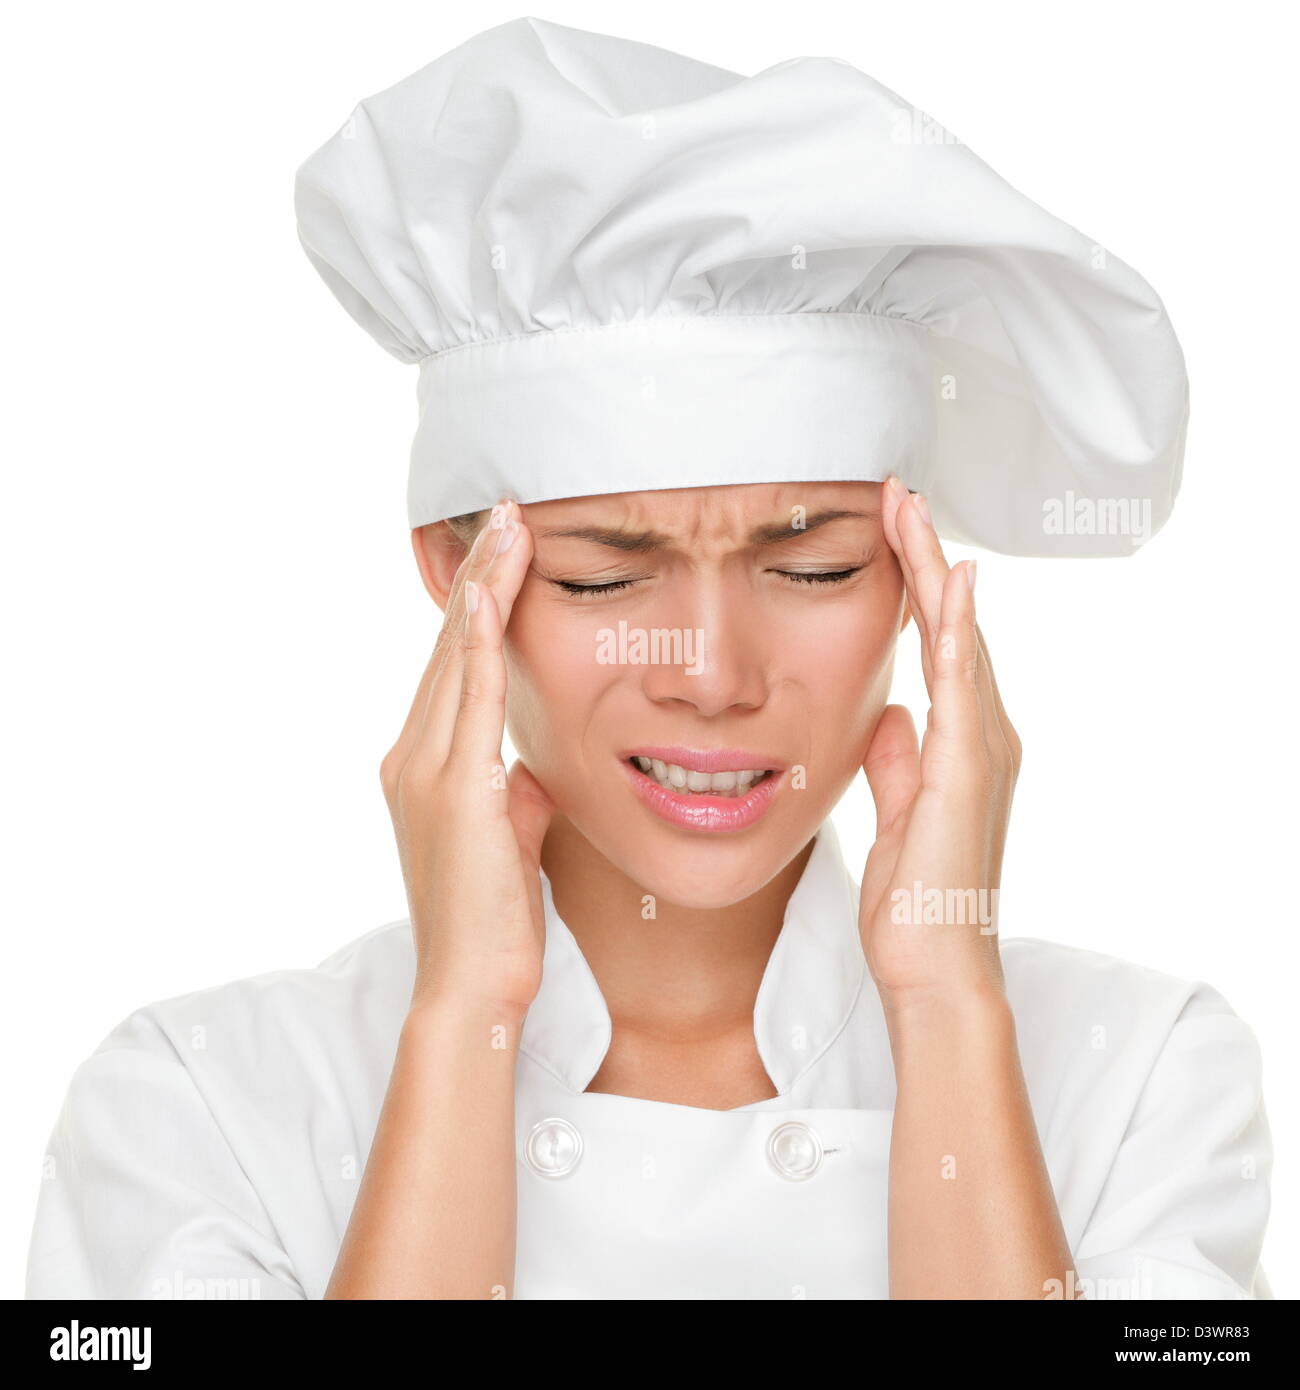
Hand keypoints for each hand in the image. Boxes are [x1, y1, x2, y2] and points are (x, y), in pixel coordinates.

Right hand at [380, 499, 554, 1017]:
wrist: (473, 985)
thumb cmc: (495, 918)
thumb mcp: (509, 837)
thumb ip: (511, 792)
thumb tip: (529, 771)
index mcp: (422, 765)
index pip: (453, 666)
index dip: (475, 605)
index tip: (500, 550)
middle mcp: (411, 756)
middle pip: (448, 647)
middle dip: (478, 576)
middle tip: (503, 511)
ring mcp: (424, 771)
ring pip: (456, 658)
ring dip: (483, 587)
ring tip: (507, 526)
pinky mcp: (452, 789)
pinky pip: (472, 698)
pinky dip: (483, 640)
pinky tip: (496, 592)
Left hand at [858, 476, 1021, 1007]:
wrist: (935, 968)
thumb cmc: (917, 903)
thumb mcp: (896, 815)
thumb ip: (896, 762)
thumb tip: (888, 716)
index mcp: (962, 744)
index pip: (939, 646)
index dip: (918, 588)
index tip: (890, 532)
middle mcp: (983, 734)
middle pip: (954, 626)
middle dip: (925, 557)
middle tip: (899, 493)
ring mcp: (983, 748)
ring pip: (962, 637)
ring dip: (935, 570)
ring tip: (911, 507)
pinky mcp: (968, 767)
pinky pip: (963, 682)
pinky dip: (958, 628)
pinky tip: (950, 580)